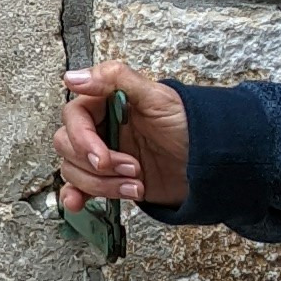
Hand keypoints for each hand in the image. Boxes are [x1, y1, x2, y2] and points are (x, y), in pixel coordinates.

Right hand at [54, 60, 190, 213]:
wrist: (213, 164)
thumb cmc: (191, 126)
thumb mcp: (158, 97)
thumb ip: (116, 79)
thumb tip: (74, 78)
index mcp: (106, 104)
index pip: (74, 118)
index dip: (83, 139)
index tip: (102, 157)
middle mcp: (100, 129)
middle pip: (67, 145)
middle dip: (97, 164)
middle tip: (131, 168)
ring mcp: (103, 156)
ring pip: (73, 170)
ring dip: (101, 184)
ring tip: (136, 184)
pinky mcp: (109, 180)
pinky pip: (79, 188)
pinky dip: (76, 196)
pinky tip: (79, 202)